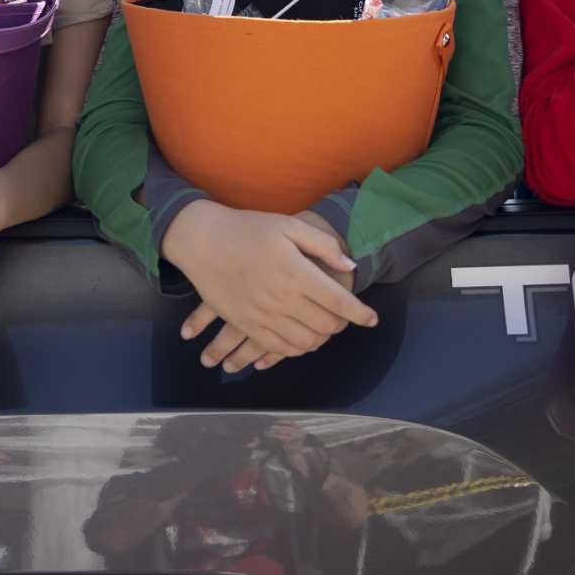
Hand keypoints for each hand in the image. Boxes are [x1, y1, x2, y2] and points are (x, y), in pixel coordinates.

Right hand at [164, 203, 375, 368]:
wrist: (202, 241)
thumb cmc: (248, 229)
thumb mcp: (288, 226)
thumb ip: (323, 245)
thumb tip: (350, 266)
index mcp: (295, 272)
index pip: (338, 302)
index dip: (360, 313)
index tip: (372, 319)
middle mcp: (281, 298)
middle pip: (325, 326)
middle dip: (342, 325)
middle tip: (345, 317)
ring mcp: (262, 315)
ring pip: (304, 342)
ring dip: (321, 338)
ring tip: (326, 327)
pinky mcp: (246, 324)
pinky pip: (277, 348)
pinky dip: (296, 348)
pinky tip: (302, 338)